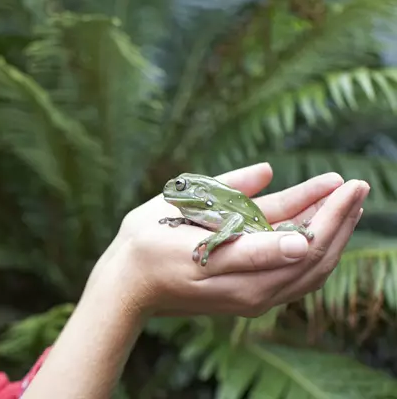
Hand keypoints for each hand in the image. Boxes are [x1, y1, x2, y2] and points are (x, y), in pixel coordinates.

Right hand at [87, 162, 368, 318]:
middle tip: (357, 185)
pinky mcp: (249, 297)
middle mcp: (253, 291)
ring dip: (333, 234)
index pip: (302, 243)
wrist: (126, 286)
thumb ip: (230, 207)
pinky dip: (316, 250)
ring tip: (347, 200)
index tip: (345, 185)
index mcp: (239, 271)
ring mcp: (253, 298)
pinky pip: (296, 276)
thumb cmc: (147, 247)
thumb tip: (277, 191)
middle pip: (315, 256)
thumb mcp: (181, 220)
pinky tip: (320, 224)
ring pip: (311, 269)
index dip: (327, 212)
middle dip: (339, 219)